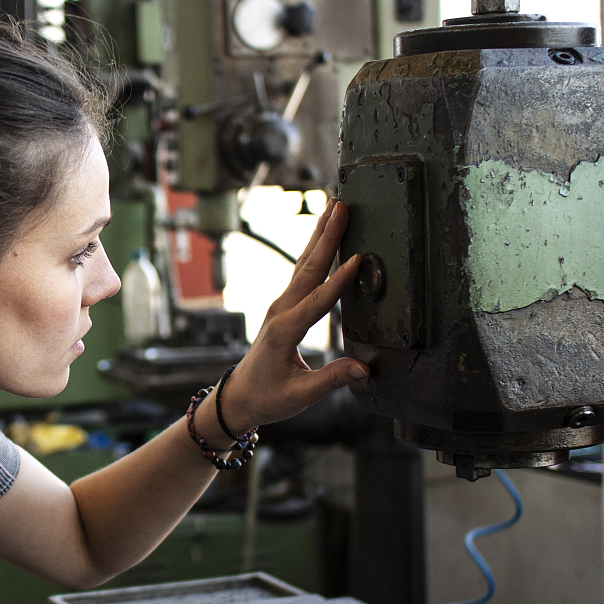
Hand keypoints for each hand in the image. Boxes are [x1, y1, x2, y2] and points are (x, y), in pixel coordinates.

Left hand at [212, 200, 366, 432]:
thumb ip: (332, 380)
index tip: (356, 259)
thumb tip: (363, 369)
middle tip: (342, 206)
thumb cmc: (267, 397)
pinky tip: (325, 235)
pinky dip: (316, 250)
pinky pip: (302, 272)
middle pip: (309, 268)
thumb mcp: (301, 395)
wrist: (239, 396)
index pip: (317, 302)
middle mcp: (281, 312)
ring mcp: (281, 306)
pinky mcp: (285, 306)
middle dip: (326, 235)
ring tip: (335, 206)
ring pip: (304, 264)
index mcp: (284, 332)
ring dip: (320, 234)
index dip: (339, 281)